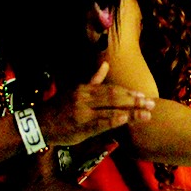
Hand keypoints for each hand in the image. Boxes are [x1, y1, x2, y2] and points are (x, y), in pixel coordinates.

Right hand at [38, 62, 153, 145]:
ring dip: (131, 112)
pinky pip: (100, 123)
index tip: (143, 95)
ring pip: (110, 110)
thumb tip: (105, 65)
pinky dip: (114, 121)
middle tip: (152, 103)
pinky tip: (126, 120)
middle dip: (134, 101)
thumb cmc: (60, 108)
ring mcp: (83, 112)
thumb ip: (93, 80)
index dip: (128, 92)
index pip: (110, 89)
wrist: (39, 124)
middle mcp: (84, 98)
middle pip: (114, 98)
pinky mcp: (80, 126)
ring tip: (147, 114)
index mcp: (84, 89)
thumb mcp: (75, 90)